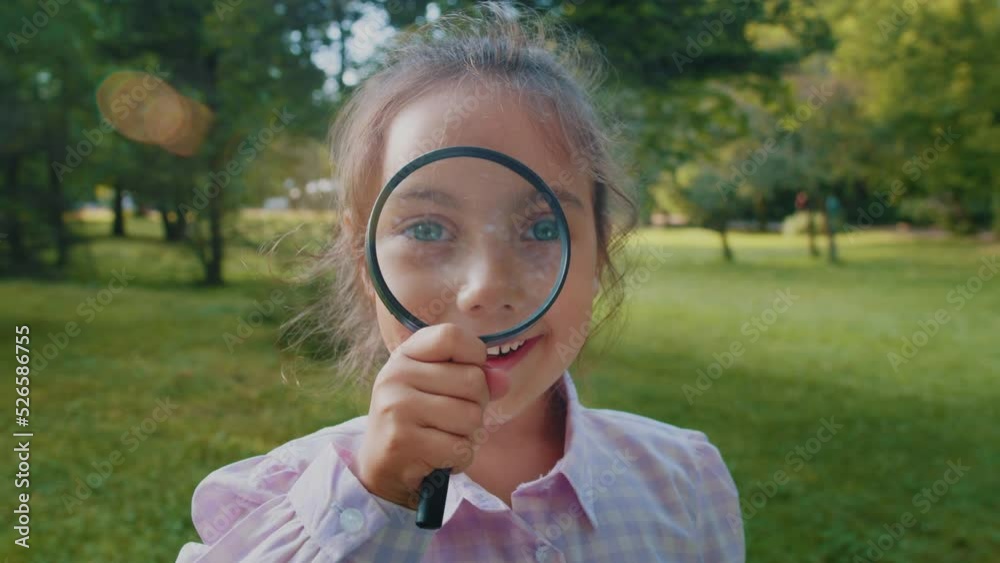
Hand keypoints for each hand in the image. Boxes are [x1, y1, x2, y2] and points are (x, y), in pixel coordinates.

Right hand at [356, 323, 508, 508]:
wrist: (381, 467)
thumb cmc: (418, 421)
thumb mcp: (440, 389)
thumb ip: (474, 378)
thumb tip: (504, 381)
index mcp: (406, 355)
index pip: (452, 336)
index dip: (475, 356)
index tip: (468, 372)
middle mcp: (396, 375)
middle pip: (474, 381)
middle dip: (476, 405)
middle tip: (453, 420)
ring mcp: (397, 407)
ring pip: (471, 417)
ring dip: (468, 436)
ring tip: (444, 439)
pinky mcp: (403, 441)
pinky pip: (460, 448)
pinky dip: (459, 458)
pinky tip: (439, 458)